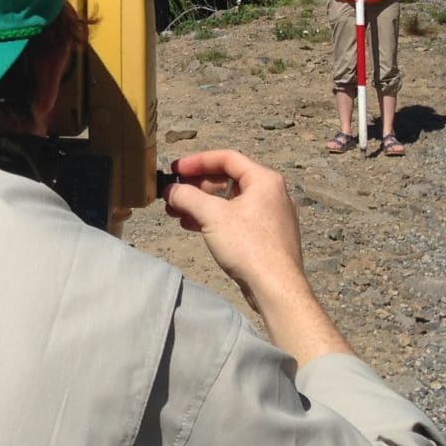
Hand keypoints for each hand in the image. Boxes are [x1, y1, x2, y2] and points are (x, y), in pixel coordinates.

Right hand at [161, 149, 306, 309]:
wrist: (276, 288)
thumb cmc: (248, 246)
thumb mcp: (211, 216)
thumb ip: (187, 196)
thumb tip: (169, 190)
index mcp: (264, 180)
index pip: (226, 158)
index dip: (196, 161)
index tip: (174, 170)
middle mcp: (271, 193)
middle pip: (227, 179)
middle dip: (196, 186)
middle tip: (174, 193)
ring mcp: (270, 215)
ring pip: (229, 200)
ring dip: (201, 204)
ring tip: (177, 213)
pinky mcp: (266, 235)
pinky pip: (236, 218)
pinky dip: (214, 218)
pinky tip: (194, 226)